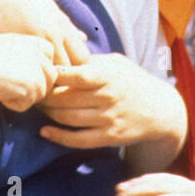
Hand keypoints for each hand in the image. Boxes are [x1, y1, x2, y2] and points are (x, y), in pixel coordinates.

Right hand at [0, 34, 57, 111]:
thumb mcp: (8, 46)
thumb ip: (25, 54)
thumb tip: (35, 72)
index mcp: (33, 42)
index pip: (50, 56)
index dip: (40, 68)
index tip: (24, 73)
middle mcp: (38, 54)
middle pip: (50, 78)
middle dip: (35, 86)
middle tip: (13, 87)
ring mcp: (36, 70)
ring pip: (41, 93)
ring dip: (23, 97)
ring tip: (3, 89)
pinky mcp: (30, 86)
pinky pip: (27, 104)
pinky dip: (14, 104)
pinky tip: (0, 94)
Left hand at [38, 54, 185, 150]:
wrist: (160, 110)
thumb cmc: (132, 81)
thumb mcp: (116, 63)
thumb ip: (91, 61)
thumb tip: (63, 55)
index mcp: (108, 75)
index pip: (76, 74)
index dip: (55, 74)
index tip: (42, 72)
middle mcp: (107, 97)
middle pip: (65, 98)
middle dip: (44, 96)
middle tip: (34, 92)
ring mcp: (108, 118)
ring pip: (68, 118)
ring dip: (48, 114)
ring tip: (38, 108)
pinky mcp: (109, 137)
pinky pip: (78, 139)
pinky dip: (59, 137)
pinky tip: (45, 131)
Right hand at [108, 173, 194, 195]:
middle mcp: (192, 189)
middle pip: (158, 186)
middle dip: (134, 194)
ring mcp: (191, 183)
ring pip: (159, 179)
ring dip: (137, 185)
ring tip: (118, 192)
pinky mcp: (190, 184)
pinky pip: (165, 178)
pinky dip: (148, 180)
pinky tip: (136, 185)